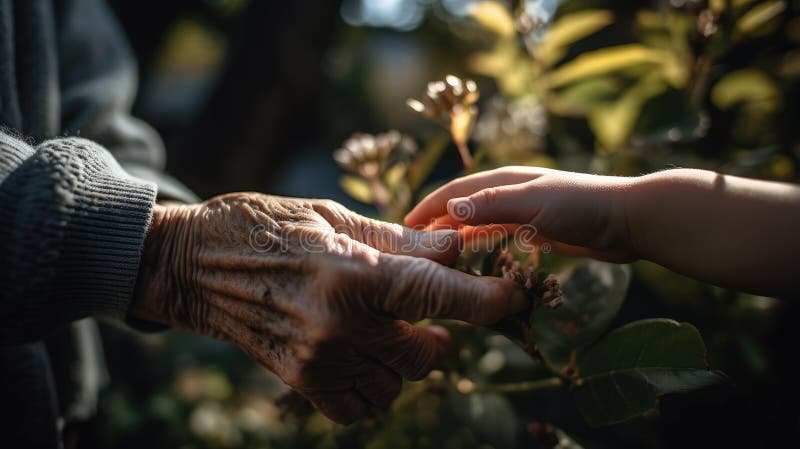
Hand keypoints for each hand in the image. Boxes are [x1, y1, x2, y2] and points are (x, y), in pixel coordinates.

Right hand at [129, 193, 525, 423]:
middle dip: (441, 333)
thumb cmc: (264, 225)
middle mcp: (339, 326)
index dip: (487, 300)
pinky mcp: (300, 381)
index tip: (513, 297)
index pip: (439, 295)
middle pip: (425, 352)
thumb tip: (457, 246)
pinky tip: (364, 356)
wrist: (193, 264)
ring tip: (388, 330)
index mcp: (352, 273)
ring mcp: (318, 361)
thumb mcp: (333, 217)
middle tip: (430, 311)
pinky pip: (360, 406)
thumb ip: (400, 240)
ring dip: (406, 361)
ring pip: (397, 383)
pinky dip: (374, 386)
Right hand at [405, 167, 636, 262]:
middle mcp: (507, 193)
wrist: (626, 221)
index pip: (454, 192)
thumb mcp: (532, 203)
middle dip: (437, 223)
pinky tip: (471, 258)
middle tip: (413, 247)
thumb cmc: (580, 206)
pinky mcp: (534, 229)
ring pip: (477, 223)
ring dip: (456, 236)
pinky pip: (496, 236)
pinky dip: (479, 244)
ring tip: (435, 255)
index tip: (404, 226)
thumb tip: (448, 209)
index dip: (428, 207)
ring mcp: (521, 211)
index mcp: (503, 180)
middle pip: (462, 207)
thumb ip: (491, 205)